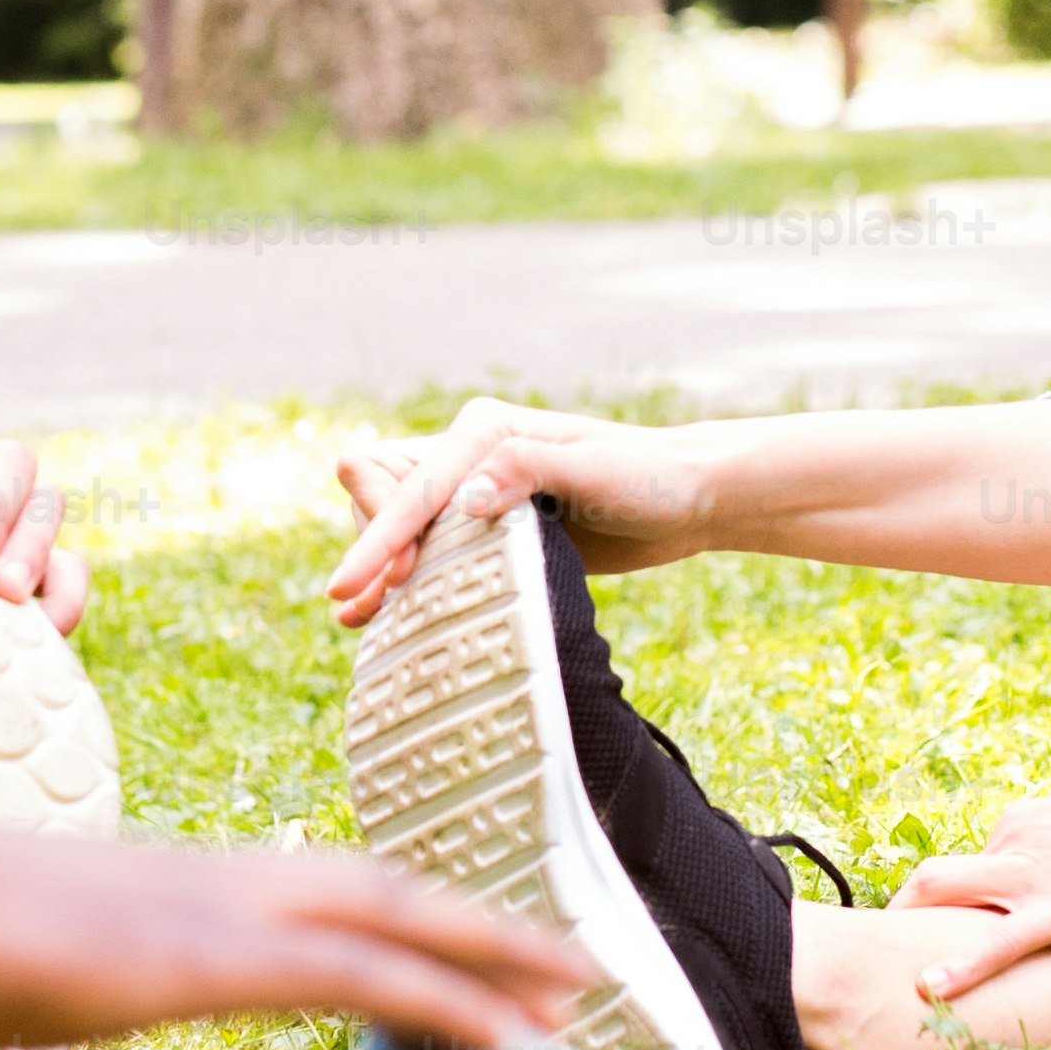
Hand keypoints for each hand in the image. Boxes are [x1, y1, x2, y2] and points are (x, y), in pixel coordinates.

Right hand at [0, 827, 594, 1049]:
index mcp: (140, 911)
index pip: (290, 913)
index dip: (380, 935)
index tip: (454, 965)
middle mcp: (189, 891)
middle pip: (365, 898)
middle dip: (466, 931)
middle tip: (562, 968)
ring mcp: (197, 914)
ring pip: (381, 919)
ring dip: (483, 951)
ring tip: (575, 986)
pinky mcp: (194, 957)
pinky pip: (356, 975)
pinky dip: (449, 997)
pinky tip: (516, 1030)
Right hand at [325, 400, 709, 621]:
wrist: (687, 498)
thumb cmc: (647, 475)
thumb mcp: (594, 469)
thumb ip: (527, 470)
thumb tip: (464, 497)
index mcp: (483, 431)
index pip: (404, 483)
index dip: (380, 536)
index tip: (364, 587)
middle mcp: (467, 455)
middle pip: (376, 493)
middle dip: (371, 545)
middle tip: (377, 604)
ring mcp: (472, 494)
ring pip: (390, 521)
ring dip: (379, 566)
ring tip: (364, 619)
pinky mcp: (485, 531)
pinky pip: (421, 550)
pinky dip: (394, 578)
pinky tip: (371, 614)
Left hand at [886, 758, 1050, 1001]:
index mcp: (1028, 825)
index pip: (964, 871)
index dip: (941, 914)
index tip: (924, 948)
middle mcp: (1020, 842)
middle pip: (933, 881)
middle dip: (900, 925)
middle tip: (881, 973)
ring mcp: (1042, 873)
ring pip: (946, 897)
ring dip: (912, 940)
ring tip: (887, 992)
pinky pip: (1004, 939)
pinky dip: (963, 965)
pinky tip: (931, 992)